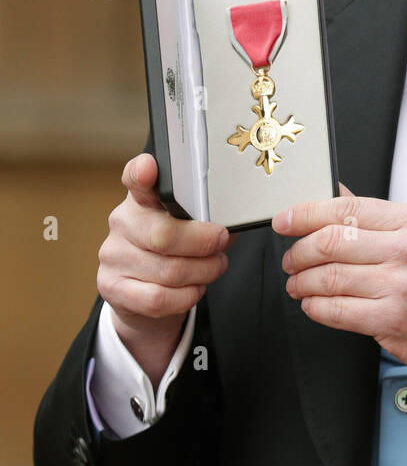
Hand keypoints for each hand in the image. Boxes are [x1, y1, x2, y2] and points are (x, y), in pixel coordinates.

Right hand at [97, 153, 230, 382]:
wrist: (144, 295)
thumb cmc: (177, 252)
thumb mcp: (192, 226)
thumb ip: (207, 215)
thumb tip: (235, 215)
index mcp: (142, 199)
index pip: (135, 179)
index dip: (141, 173)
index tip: (150, 167)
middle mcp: (122, 223)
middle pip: (164, 234)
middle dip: (205, 243)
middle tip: (221, 244)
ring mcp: (113, 256)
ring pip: (169, 270)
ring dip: (204, 272)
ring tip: (213, 267)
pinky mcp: (112, 287)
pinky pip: (158, 298)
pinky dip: (186, 296)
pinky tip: (194, 289)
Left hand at [275, 186, 406, 387]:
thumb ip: (380, 219)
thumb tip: (335, 195)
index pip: (345, 208)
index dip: (304, 214)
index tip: (284, 221)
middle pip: (329, 241)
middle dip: (297, 252)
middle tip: (290, 260)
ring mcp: (402, 287)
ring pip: (328, 278)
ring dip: (302, 283)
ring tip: (298, 285)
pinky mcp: (394, 323)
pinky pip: (337, 312)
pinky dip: (316, 308)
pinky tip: (315, 306)